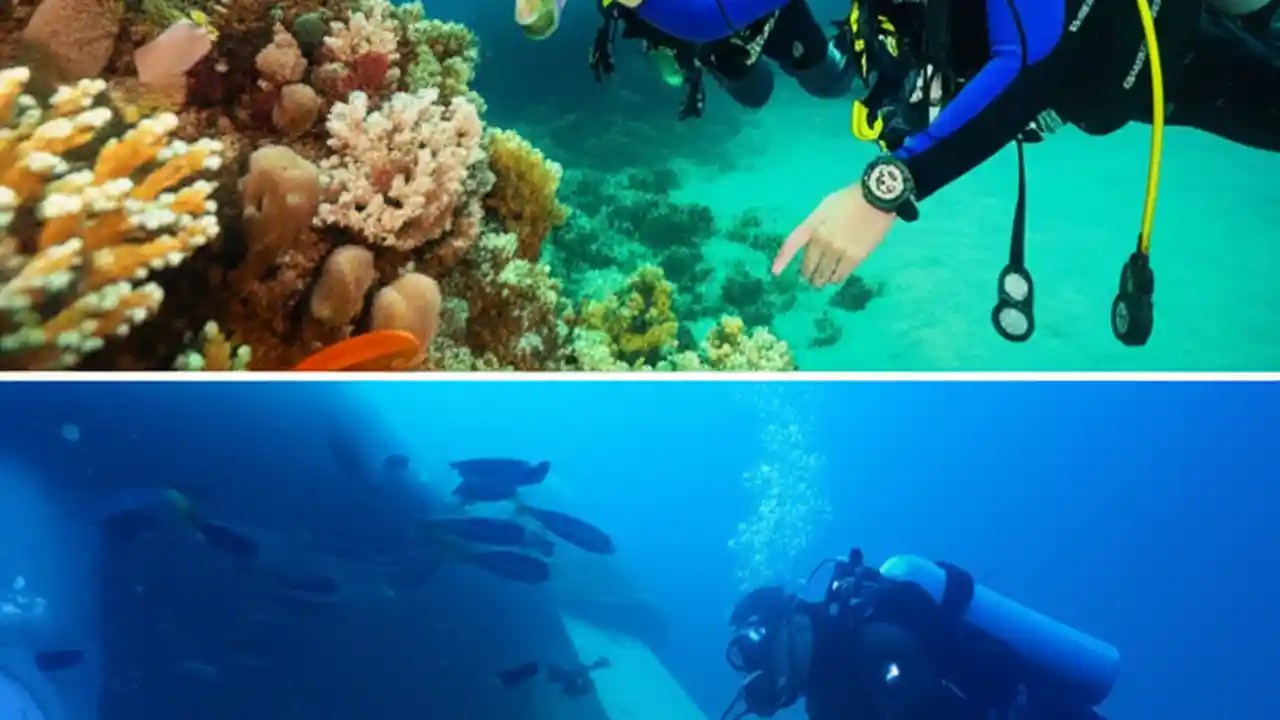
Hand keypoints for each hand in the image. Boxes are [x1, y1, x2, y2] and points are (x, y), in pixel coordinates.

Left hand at [771, 185, 895, 288]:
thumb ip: (811, 227)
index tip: (775, 272)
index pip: (792, 245)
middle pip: (809, 266)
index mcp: (813, 227)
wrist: (876, 198)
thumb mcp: (823, 209)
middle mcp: (822, 241)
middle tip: (808, 279)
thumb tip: (805, 247)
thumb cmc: (848, 200)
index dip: (782, 260)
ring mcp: (838, 251)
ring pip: (823, 274)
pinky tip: (834, 279)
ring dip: (820, 280)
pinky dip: (835, 279)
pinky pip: (839, 276)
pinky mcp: (855, 258)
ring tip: (821, 282)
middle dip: (807, 275)